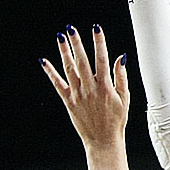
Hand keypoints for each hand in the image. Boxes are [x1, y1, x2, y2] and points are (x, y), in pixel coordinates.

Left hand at [41, 25, 128, 149]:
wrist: (104, 141)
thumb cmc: (116, 120)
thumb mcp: (125, 99)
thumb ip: (121, 77)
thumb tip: (121, 58)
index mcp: (105, 87)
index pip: (102, 59)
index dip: (99, 42)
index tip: (96, 28)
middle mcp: (90, 89)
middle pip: (82, 61)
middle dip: (77, 43)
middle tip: (71, 28)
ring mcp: (78, 95)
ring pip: (69, 69)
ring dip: (64, 52)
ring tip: (60, 37)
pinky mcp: (69, 102)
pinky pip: (57, 84)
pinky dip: (50, 72)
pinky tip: (44, 61)